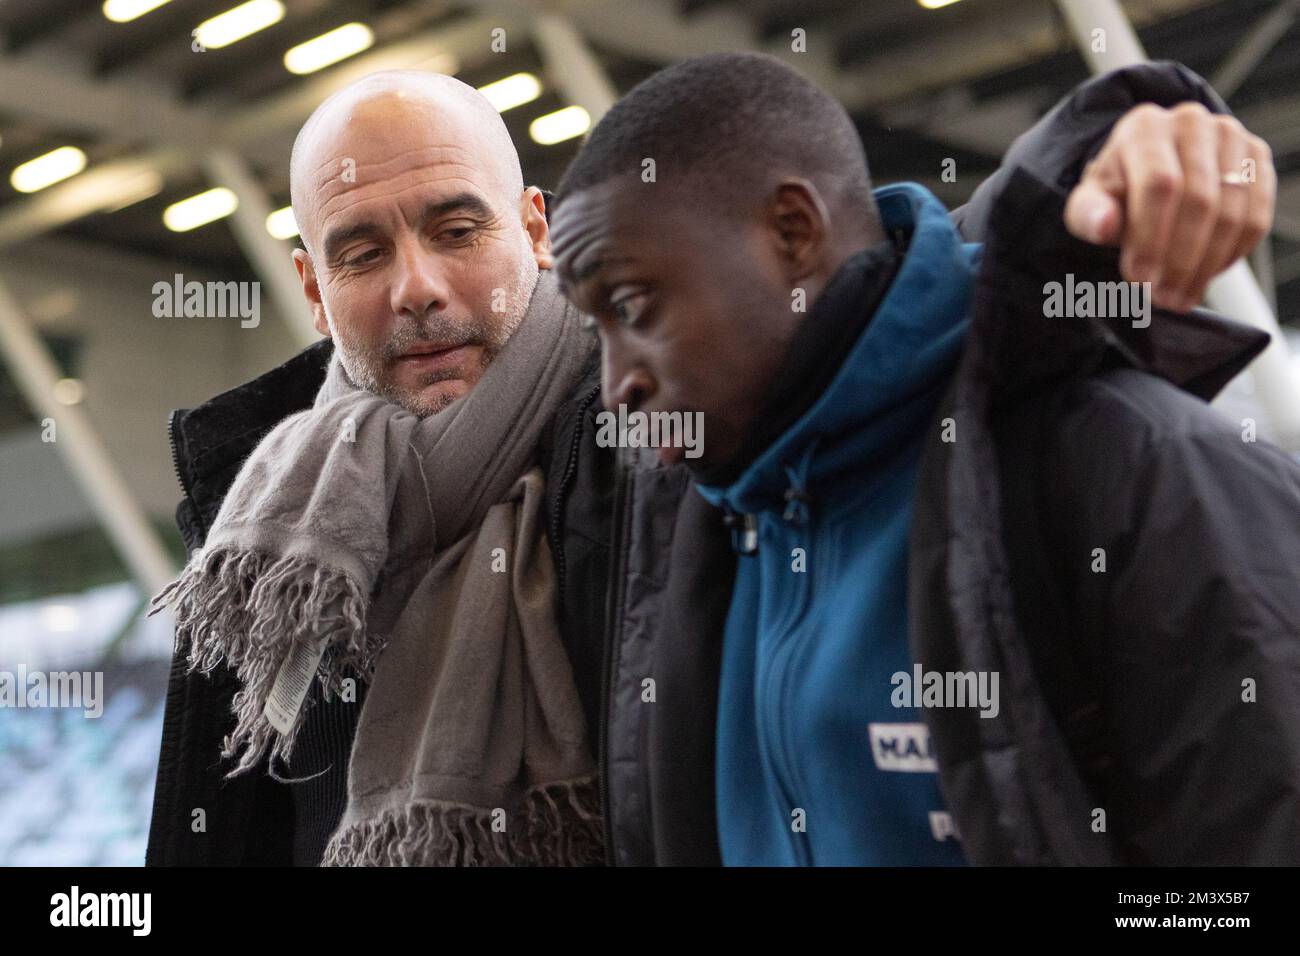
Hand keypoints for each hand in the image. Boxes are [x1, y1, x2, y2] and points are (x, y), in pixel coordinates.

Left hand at [1064, 101, 1275, 312]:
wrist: (1149, 170)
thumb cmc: (1117, 191)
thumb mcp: (1090, 202)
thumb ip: (1089, 214)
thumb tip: (1103, 226)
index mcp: (1144, 128)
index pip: (1160, 185)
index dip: (1152, 238)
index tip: (1139, 280)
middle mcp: (1192, 123)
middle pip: (1199, 200)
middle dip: (1180, 260)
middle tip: (1163, 299)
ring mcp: (1231, 138)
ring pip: (1233, 213)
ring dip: (1206, 265)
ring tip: (1180, 297)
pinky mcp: (1256, 159)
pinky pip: (1256, 217)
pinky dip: (1233, 254)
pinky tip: (1205, 275)